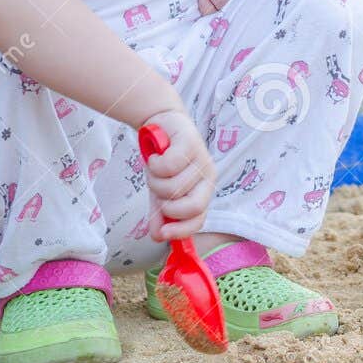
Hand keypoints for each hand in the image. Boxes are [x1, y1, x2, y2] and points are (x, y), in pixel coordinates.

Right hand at [139, 109, 217, 241]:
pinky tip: (156, 156)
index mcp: (203, 191)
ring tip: (156, 168)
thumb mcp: (160, 191)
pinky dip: (154, 164)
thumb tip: (157, 237)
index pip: (199, 219)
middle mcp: (207, 177)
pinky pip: (169, 166)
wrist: (159, 125)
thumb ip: (160, 214)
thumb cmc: (163, 160)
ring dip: (155, 180)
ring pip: (174, 187)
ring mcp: (202, 160)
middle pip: (192, 206)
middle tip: (157, 191)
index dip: (181, 230)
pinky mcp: (192, 143)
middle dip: (167, 205)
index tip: (163, 233)